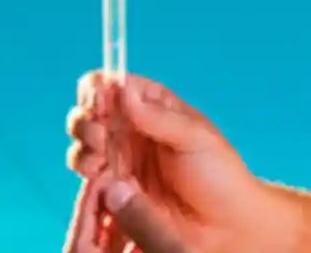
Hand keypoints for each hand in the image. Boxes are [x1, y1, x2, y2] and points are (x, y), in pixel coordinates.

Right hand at [64, 72, 300, 251]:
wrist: (227, 225)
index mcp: (152, 106)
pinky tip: (102, 177)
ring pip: (84, 146)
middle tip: (100, 133)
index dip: (98, 88)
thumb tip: (125, 90)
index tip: (98, 98)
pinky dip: (87, 174)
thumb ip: (158, 116)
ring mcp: (122, 161)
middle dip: (85, 120)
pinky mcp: (116, 192)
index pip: (113, 85)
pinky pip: (90, 179)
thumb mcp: (195, 137)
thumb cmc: (220, 174)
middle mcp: (132, 131)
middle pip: (90, 114)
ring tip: (101, 158)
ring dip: (83, 148)